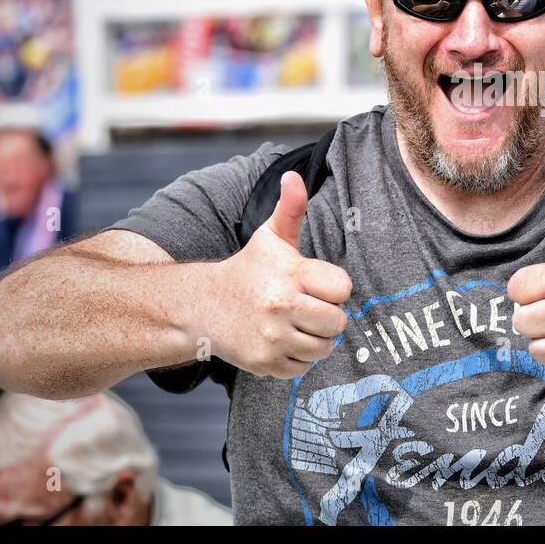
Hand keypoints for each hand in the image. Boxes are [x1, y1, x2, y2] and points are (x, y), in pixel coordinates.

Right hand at [202, 172, 350, 378]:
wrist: (202, 306)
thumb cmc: (248, 270)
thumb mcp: (270, 237)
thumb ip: (290, 209)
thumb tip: (294, 176)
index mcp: (290, 273)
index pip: (342, 288)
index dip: (333, 287)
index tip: (316, 284)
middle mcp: (281, 306)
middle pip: (337, 322)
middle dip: (327, 316)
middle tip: (307, 307)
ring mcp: (272, 337)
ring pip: (324, 348)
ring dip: (315, 339)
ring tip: (296, 324)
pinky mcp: (264, 363)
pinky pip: (304, 367)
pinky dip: (298, 358)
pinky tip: (282, 340)